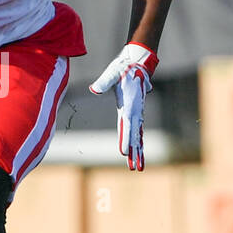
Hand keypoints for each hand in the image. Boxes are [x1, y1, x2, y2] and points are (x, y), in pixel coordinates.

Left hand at [89, 43, 157, 171]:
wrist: (136, 64)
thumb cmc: (122, 69)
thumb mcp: (112, 73)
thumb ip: (104, 82)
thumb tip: (94, 89)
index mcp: (129, 105)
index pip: (126, 125)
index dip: (125, 139)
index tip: (124, 152)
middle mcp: (135, 111)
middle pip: (134, 136)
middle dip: (134, 153)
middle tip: (134, 168)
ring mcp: (136, 113)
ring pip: (138, 136)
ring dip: (138, 152)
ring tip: (137, 167)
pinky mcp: (135, 113)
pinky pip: (137, 131)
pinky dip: (138, 144)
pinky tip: (137, 153)